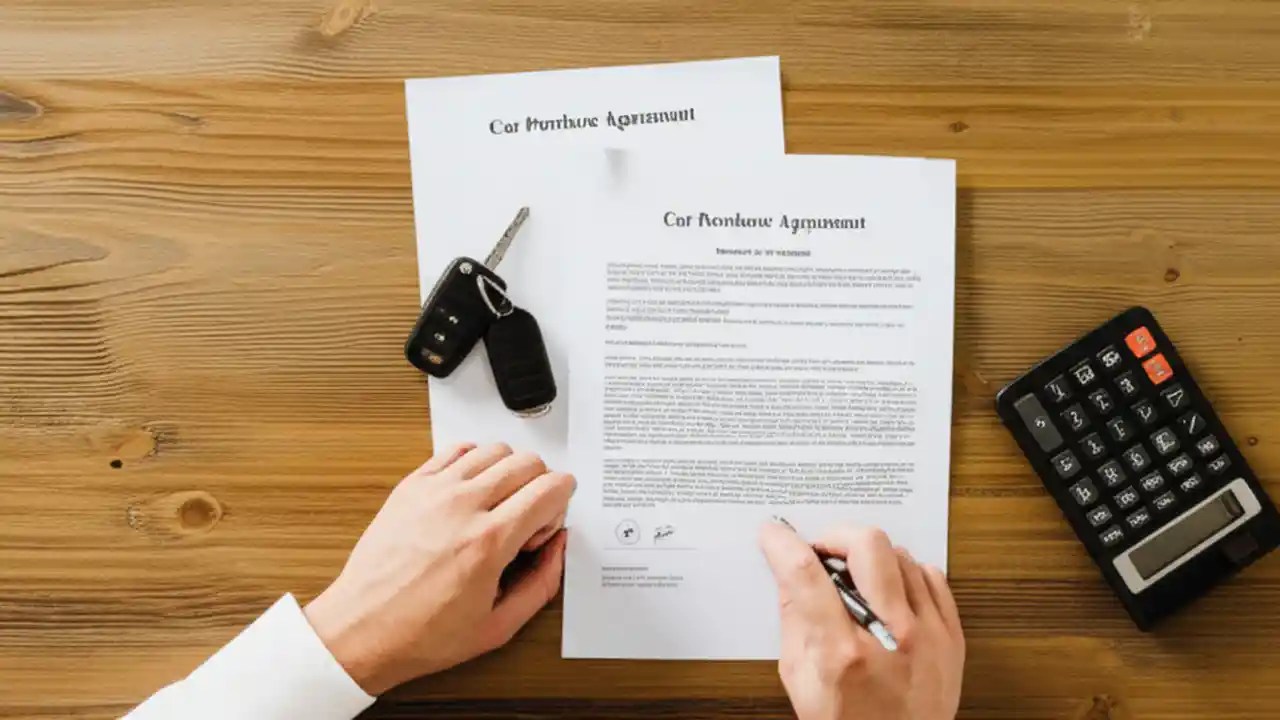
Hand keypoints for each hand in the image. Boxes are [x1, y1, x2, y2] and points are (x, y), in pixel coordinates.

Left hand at [304, 443, 575, 694]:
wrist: (360, 630)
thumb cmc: (421, 634)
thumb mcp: (498, 627)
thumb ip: (542, 584)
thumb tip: (558, 547)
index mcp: (488, 542)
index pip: (550, 488)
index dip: (561, 503)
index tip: (546, 526)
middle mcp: (462, 507)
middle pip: (528, 463)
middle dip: (540, 487)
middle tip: (523, 521)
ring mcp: (434, 491)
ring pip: (496, 450)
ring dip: (508, 472)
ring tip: (496, 506)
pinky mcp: (411, 486)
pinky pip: (457, 450)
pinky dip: (475, 462)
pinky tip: (470, 493)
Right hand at [759, 523, 964, 719]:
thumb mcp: (801, 680)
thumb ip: (794, 621)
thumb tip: (787, 573)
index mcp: (842, 653)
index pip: (807, 575)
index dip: (783, 544)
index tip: (774, 534)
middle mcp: (891, 637)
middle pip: (867, 545)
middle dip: (836, 536)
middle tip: (824, 552)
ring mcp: (928, 634)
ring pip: (900, 554)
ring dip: (870, 558)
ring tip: (858, 581)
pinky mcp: (952, 636)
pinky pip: (931, 574)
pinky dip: (905, 573)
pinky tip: (890, 592)